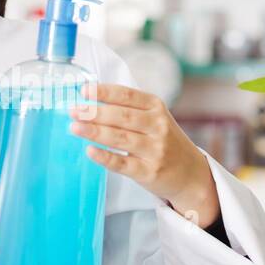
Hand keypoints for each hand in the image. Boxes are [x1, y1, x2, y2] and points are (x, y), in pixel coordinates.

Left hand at [69, 82, 220, 227]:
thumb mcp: (155, 118)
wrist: (191, 174)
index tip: (84, 90)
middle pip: (121, 117)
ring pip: (120, 138)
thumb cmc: (165, 142)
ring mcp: (154, 150)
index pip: (127, 95)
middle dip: (94, 113)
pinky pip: (123, 164)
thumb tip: (90, 102)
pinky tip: (90, 151)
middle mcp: (158, 127)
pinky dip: (105, 157)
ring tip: (74, 127)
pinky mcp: (149, 172)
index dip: (104, 92)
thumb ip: (129, 109)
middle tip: (73, 111)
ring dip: (94, 132)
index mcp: (156, 108)